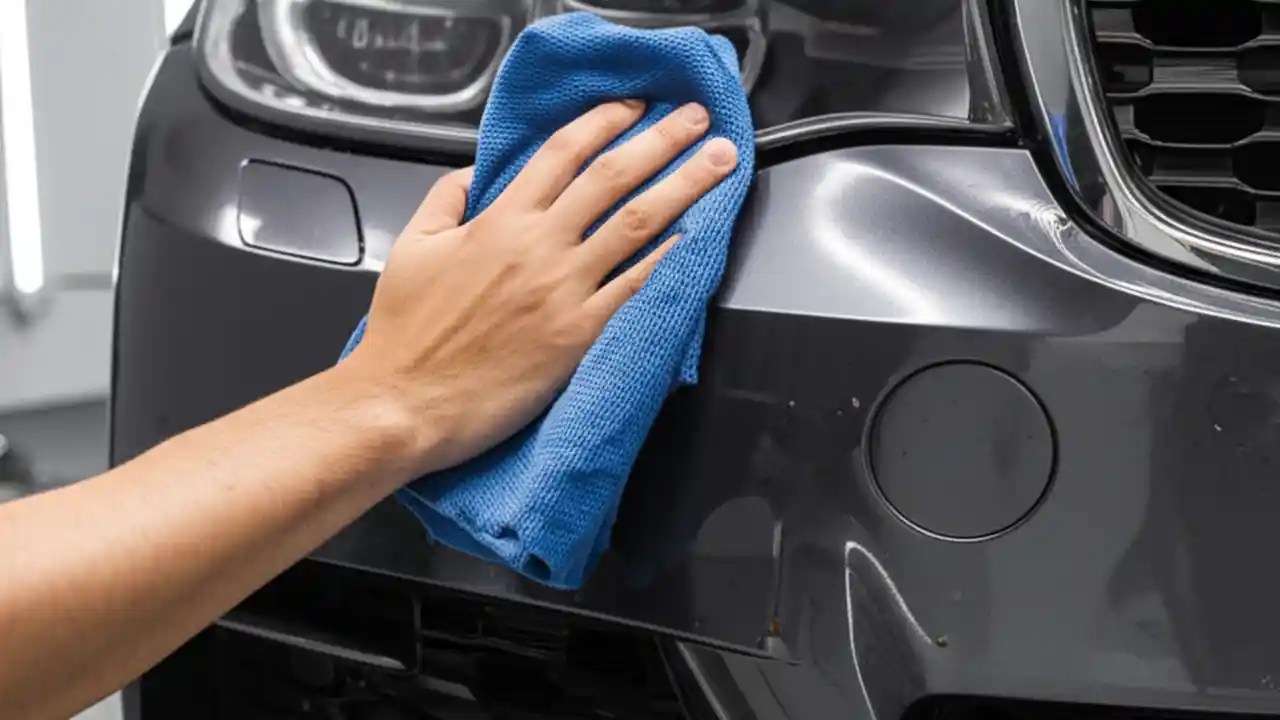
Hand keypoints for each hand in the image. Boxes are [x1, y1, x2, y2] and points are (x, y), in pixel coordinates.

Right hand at [340, 100, 738, 473]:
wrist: (405, 404)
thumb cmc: (407, 337)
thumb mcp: (413, 247)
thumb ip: (447, 199)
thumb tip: (475, 176)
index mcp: (499, 221)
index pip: (563, 152)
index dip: (604, 121)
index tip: (633, 107)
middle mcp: (539, 247)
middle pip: (613, 176)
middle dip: (663, 139)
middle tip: (697, 120)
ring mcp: (564, 290)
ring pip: (637, 223)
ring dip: (685, 185)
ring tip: (716, 163)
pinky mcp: (579, 335)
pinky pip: (633, 286)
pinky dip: (666, 257)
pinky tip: (693, 237)